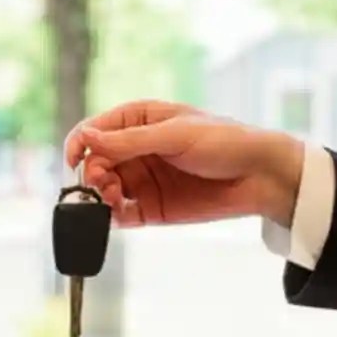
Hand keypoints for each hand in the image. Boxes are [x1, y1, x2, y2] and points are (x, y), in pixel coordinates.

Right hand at [64, 100, 303, 227]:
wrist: (261, 176)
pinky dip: (110, 217)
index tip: (75, 158)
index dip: (81, 142)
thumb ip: (129, 140)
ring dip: (98, 195)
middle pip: (95, 162)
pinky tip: (113, 215)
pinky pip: (120, 214)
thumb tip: (87, 137)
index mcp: (140, 120)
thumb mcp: (175, 134)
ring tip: (110, 199)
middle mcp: (136, 150)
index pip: (96, 129)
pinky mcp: (151, 208)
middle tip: (100, 183)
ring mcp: (143, 180)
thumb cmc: (224, 141)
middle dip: (90, 172)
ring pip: (103, 189)